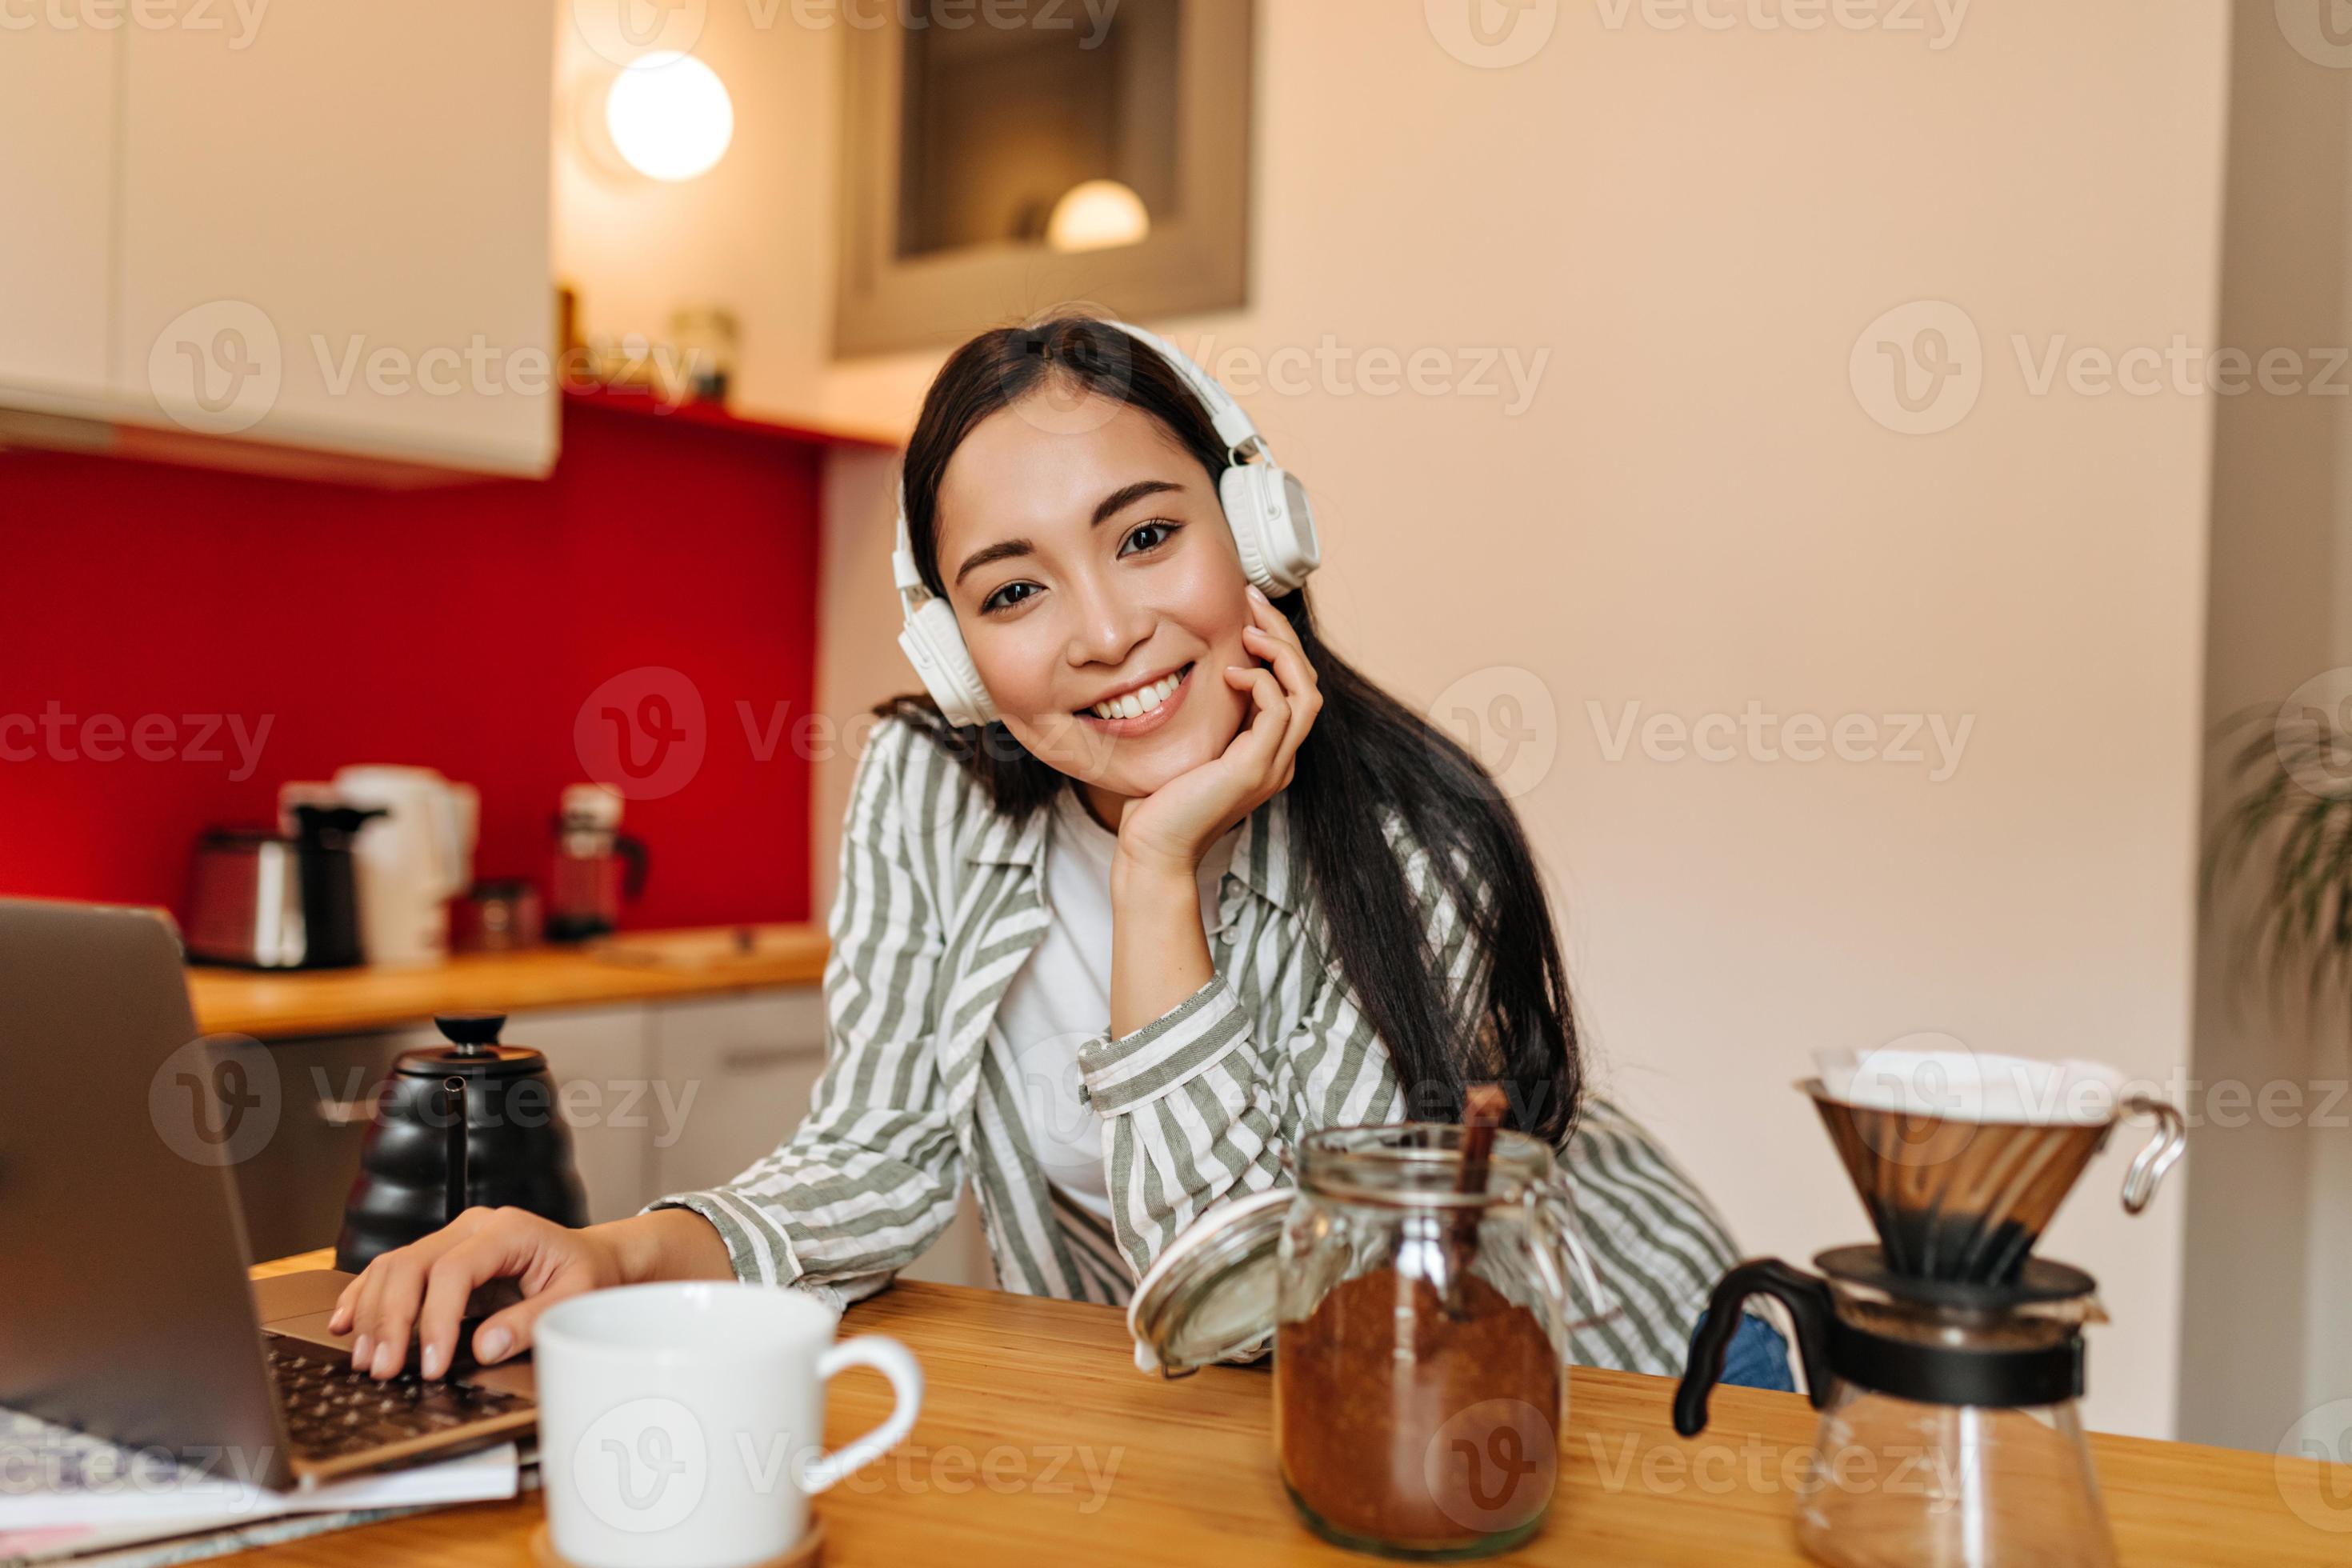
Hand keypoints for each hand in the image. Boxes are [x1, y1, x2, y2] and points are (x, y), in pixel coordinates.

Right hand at [328, 1206, 625, 1379]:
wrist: (590, 1258)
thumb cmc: (584, 1274)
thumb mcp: (575, 1297)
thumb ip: (531, 1321)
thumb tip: (484, 1347)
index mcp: (508, 1231)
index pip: (454, 1270)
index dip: (435, 1319)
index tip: (430, 1365)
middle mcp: (472, 1228)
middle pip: (412, 1265)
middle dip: (391, 1321)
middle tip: (384, 1370)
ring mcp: (451, 1238)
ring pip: (393, 1266)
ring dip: (371, 1314)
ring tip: (366, 1360)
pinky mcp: (438, 1256)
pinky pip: (390, 1270)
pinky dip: (364, 1296)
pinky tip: (347, 1323)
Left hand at [1114, 584, 1321, 882]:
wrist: (1150, 847)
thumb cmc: (1158, 799)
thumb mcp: (1188, 742)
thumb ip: (1207, 712)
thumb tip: (1199, 665)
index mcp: (1267, 750)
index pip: (1293, 685)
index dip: (1277, 643)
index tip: (1248, 609)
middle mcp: (1279, 757)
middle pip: (1307, 682)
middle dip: (1283, 635)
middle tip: (1252, 600)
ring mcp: (1272, 765)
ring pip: (1306, 693)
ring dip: (1280, 652)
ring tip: (1249, 629)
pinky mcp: (1254, 769)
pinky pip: (1280, 712)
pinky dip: (1262, 682)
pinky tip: (1232, 671)